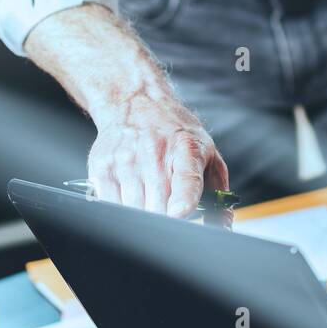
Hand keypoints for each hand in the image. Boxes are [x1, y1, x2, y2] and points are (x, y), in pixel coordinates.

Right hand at [87, 92, 228, 217]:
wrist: (136, 104)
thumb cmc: (176, 135)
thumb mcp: (207, 154)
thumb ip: (218, 191)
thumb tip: (224, 223)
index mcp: (187, 149)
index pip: (186, 178)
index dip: (183, 199)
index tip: (179, 213)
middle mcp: (155, 153)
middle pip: (158, 204)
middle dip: (166, 218)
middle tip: (170, 211)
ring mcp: (126, 160)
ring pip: (134, 209)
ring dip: (144, 213)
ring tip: (150, 196)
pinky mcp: (102, 167)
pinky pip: (112, 204)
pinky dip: (123, 208)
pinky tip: (131, 193)